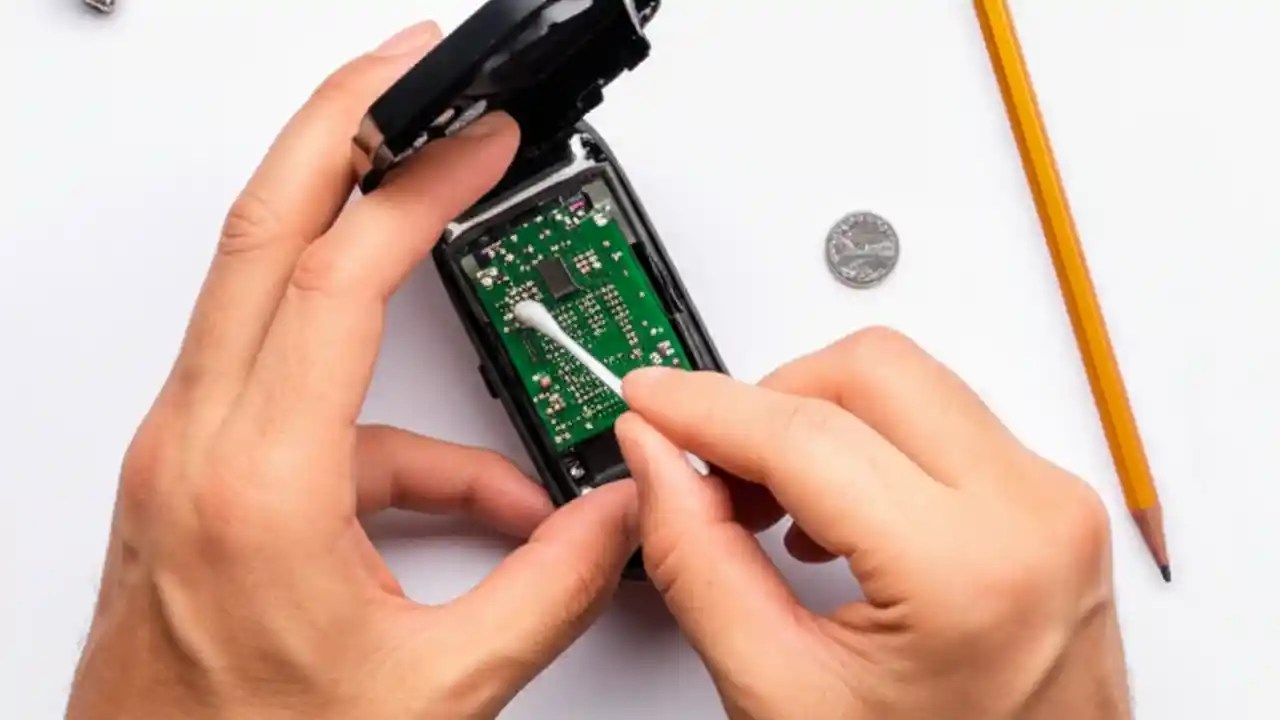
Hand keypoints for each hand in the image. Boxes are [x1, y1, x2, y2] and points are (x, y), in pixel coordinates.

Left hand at [67, 22, 637, 719]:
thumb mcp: (435, 689)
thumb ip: (549, 589)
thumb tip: (617, 515)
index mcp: (257, 486)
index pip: (337, 276)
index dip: (418, 187)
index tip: (477, 138)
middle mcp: (198, 446)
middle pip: (261, 228)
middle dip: (340, 125)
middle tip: (407, 68)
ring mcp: (185, 451)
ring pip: (264, 290)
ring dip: (349, 238)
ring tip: (450, 244)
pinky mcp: (197, 472)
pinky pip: (298, 395)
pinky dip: (388, 417)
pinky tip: (462, 488)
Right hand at [617, 328, 1128, 719]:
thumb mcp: (781, 695)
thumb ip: (699, 565)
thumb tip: (657, 457)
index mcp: (968, 572)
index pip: (807, 436)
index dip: (706, 408)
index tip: (650, 399)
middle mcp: (1031, 515)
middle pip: (868, 370)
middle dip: (767, 402)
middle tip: (712, 468)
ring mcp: (1053, 502)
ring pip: (907, 380)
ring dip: (815, 417)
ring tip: (770, 504)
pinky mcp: (1053, 502)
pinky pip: (943, 417)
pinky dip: (865, 441)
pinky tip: (829, 513)